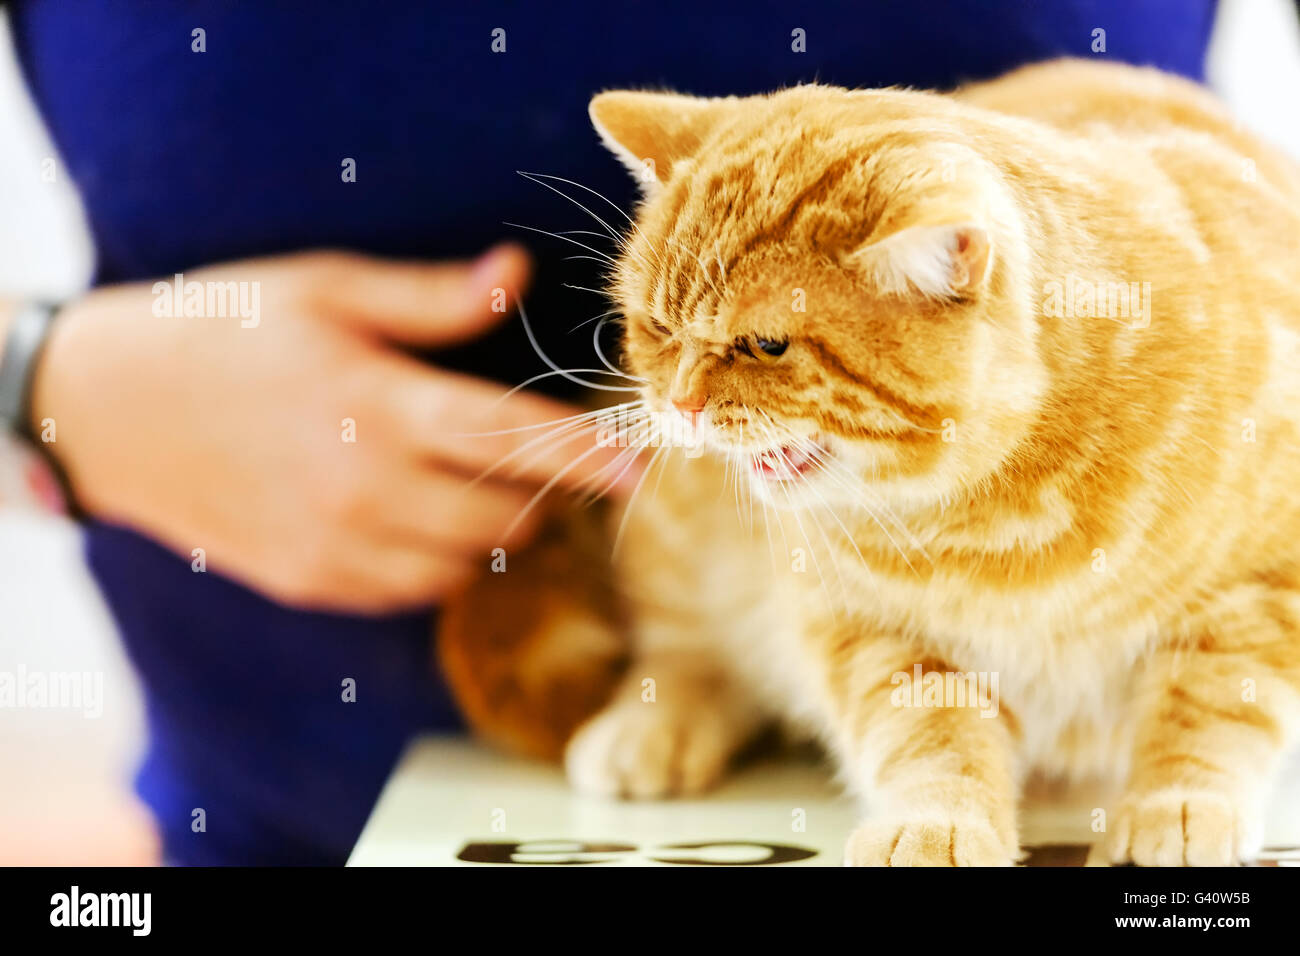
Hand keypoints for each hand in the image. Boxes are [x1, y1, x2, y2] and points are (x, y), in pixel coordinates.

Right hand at [30, 246, 635, 612]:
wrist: (109, 413)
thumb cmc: (224, 331)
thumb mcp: (324, 290)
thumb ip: (430, 298)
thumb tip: (515, 275)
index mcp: (376, 404)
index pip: (509, 438)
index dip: (585, 455)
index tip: (640, 466)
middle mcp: (364, 487)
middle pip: (503, 511)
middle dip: (546, 490)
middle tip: (546, 458)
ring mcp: (337, 545)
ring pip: (467, 561)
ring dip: (499, 527)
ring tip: (486, 481)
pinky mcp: (315, 582)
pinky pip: (414, 590)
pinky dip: (445, 561)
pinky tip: (429, 516)